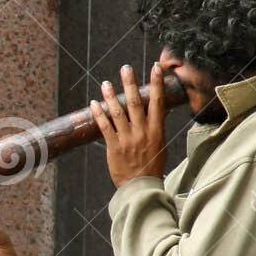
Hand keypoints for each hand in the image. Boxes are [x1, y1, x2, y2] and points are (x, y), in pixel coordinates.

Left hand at [90, 63, 165, 185]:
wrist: (141, 187)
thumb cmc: (152, 166)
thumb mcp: (160, 145)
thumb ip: (157, 127)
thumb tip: (160, 110)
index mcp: (156, 131)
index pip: (158, 102)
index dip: (156, 84)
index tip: (155, 68)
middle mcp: (142, 132)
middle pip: (135, 103)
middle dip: (130, 84)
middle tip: (125, 68)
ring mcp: (127, 139)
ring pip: (118, 112)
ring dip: (111, 96)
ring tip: (106, 83)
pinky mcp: (114, 146)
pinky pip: (105, 127)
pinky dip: (99, 114)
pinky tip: (94, 103)